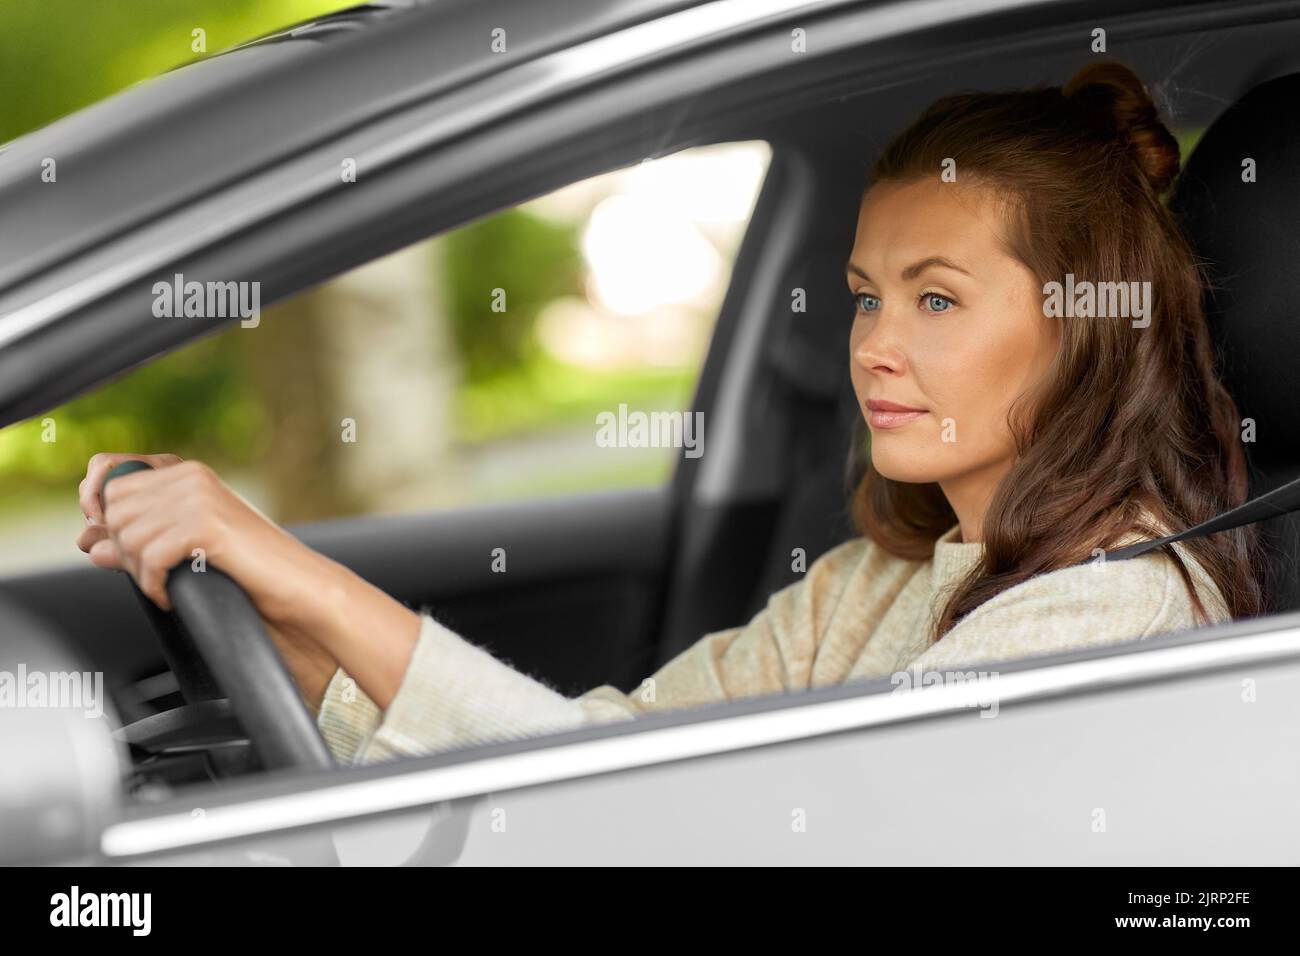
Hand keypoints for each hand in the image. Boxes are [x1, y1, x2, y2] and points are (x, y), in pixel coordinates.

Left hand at [75, 453, 421, 709]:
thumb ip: (137, 539)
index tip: (100, 534)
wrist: (299, 586)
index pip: (110, 469)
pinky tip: (172, 595)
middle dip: (121, 546)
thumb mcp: (184, 547)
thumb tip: (87, 542)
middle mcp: (190, 477)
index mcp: (187, 472)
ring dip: (139, 571)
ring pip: (127, 535)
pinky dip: (154, 585)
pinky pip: (150, 558)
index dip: (94, 501)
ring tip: (166, 585)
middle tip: (150, 573)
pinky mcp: (205, 526)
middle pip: (113, 506)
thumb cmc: (249, 569)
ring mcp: (198, 498)